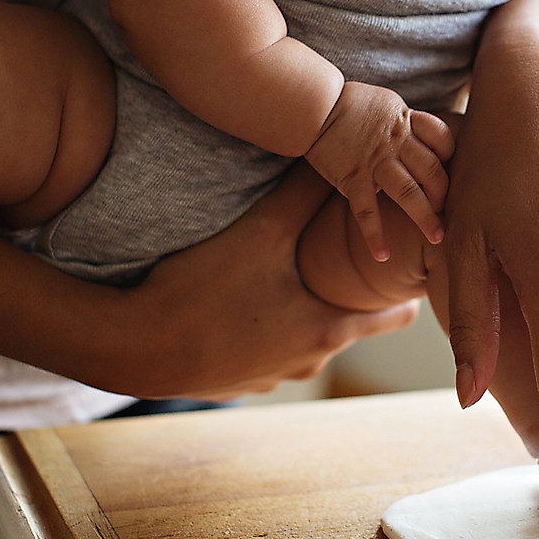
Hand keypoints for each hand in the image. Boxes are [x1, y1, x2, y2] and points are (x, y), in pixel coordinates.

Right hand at [123, 162, 421, 398]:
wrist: (133, 347)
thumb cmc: (203, 290)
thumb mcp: (261, 231)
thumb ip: (303, 193)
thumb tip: (343, 156)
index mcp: (329, 329)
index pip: (401, 315)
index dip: (406, 287)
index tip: (406, 259)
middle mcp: (311, 361)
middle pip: (354, 324)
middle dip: (355, 293)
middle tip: (348, 255)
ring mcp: (275, 376)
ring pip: (309, 338)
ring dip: (308, 309)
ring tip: (293, 273)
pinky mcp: (240, 382)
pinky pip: (271, 350)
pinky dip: (270, 328)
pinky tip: (247, 301)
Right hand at [305, 81, 454, 261]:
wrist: (315, 106)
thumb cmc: (352, 105)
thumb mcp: (388, 104)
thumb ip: (407, 125)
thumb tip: (423, 148)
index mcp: (406, 121)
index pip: (442, 139)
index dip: (449, 157)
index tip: (447, 172)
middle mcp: (396, 142)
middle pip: (432, 170)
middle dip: (443, 195)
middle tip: (446, 212)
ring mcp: (374, 162)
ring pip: (408, 192)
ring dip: (425, 217)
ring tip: (437, 237)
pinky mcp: (352, 178)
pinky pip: (366, 211)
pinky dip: (374, 235)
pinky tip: (382, 255)